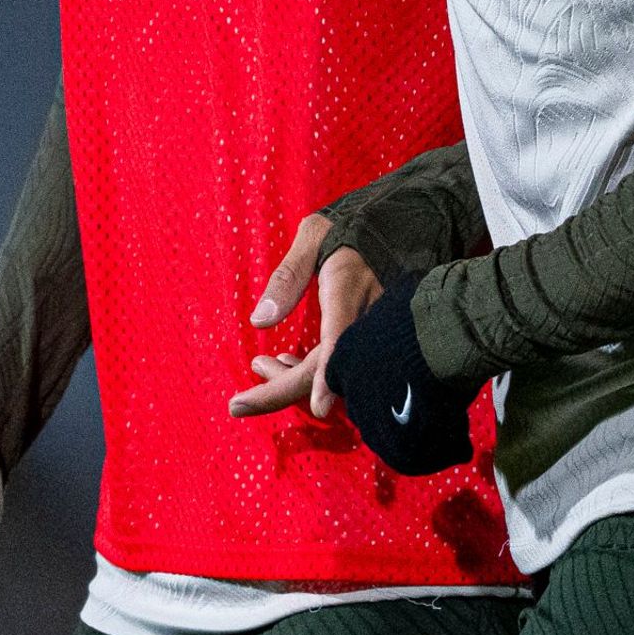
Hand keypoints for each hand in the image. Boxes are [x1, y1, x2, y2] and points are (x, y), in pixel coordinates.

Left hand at [230, 216, 381, 421]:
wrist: (396, 225)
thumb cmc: (348, 227)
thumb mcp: (313, 236)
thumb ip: (287, 278)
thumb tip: (259, 322)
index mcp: (348, 289)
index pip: (339, 340)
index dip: (328, 377)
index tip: (318, 409)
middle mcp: (366, 317)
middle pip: (330, 370)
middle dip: (282, 391)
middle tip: (237, 404)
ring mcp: (373, 330)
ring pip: (335, 373)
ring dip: (292, 379)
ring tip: (259, 365)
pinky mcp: (371, 337)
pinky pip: (343, 364)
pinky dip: (311, 372)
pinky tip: (287, 361)